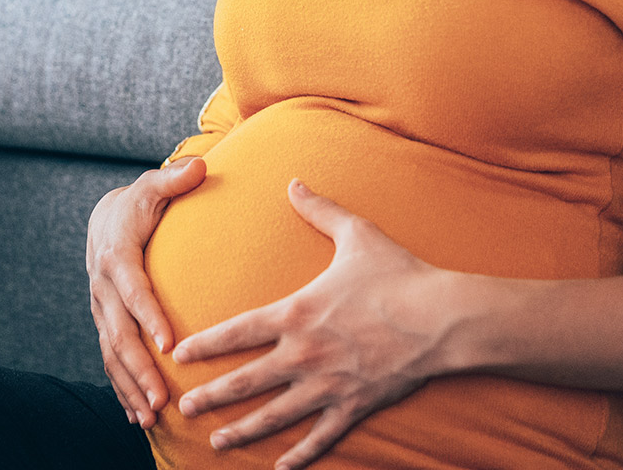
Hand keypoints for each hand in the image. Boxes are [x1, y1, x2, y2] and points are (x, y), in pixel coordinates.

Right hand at [86, 156, 207, 427]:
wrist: (105, 221)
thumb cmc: (139, 205)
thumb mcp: (152, 187)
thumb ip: (175, 179)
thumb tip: (199, 166)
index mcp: (117, 257)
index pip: (133, 290)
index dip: (149, 317)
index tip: (170, 345)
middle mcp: (104, 289)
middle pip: (119, 334)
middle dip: (139, 369)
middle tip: (162, 397)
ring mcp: (101, 311)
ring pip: (112, 355)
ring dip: (130, 387)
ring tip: (150, 417)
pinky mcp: (105, 326)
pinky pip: (110, 362)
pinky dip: (121, 390)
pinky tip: (137, 417)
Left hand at [172, 179, 454, 468]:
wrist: (444, 317)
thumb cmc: (399, 274)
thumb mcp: (356, 234)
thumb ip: (319, 209)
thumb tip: (294, 180)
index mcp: (296, 314)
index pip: (236, 332)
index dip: (204, 344)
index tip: (178, 356)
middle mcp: (303, 355)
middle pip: (245, 381)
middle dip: (211, 396)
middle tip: (183, 408)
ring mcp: (328, 385)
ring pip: (274, 415)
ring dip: (243, 430)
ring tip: (216, 442)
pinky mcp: (355, 405)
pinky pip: (321, 437)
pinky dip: (300, 455)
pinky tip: (280, 468)